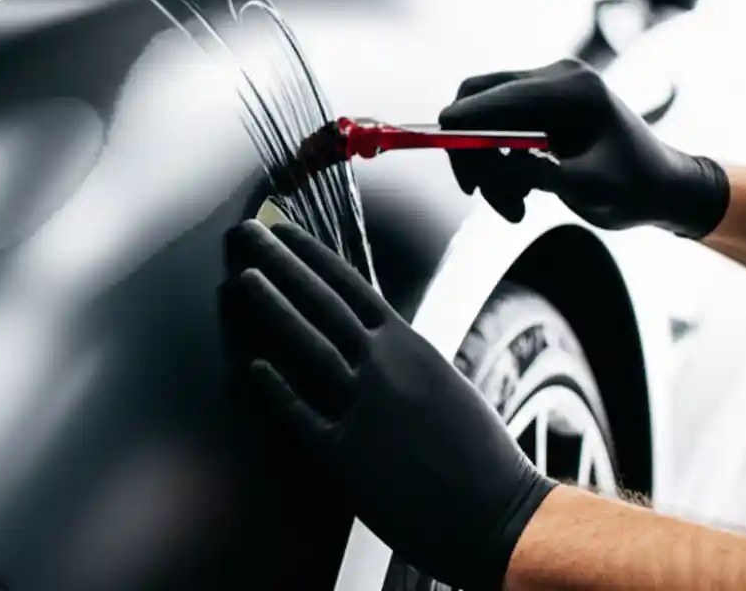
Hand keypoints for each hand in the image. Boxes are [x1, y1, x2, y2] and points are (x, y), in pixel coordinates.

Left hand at [222, 220, 553, 590]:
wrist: (501, 515)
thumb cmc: (480, 456)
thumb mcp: (444, 387)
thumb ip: (404, 361)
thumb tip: (376, 341)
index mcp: (412, 348)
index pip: (352, 287)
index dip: (313, 256)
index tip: (283, 230)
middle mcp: (386, 368)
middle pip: (323, 303)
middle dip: (281, 263)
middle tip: (248, 233)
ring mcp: (365, 408)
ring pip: (309, 345)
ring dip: (274, 308)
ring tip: (243, 279)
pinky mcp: (347, 454)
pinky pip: (301, 415)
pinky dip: (275, 389)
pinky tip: (252, 367)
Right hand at [439, 59, 728, 237]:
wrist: (663, 189)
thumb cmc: (636, 189)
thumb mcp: (585, 187)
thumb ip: (532, 173)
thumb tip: (485, 164)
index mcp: (574, 88)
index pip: (499, 95)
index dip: (464, 121)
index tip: (442, 144)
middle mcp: (556, 78)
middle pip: (478, 99)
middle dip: (469, 150)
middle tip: (475, 194)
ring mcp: (546, 90)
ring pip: (481, 120)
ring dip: (486, 169)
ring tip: (512, 209)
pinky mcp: (539, 109)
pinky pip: (495, 131)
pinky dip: (498, 167)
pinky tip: (519, 196)